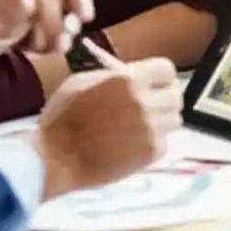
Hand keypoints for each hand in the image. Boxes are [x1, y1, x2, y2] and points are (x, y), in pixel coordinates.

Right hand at [35, 57, 182, 198]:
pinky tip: (133, 143)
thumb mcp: (82, 82)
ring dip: (162, 120)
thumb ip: (114, 77)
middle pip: (176, 95)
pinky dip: (153, 142)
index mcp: (130, 80)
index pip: (167, 70)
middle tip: (151, 104)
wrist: (54, 160)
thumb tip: (132, 75)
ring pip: (175, 119)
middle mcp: (147, 102)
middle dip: (165, 97)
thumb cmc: (62, 118)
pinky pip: (165, 142)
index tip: (153, 83)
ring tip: (140, 125)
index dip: (160, 77)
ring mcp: (152, 129)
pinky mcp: (151, 153)